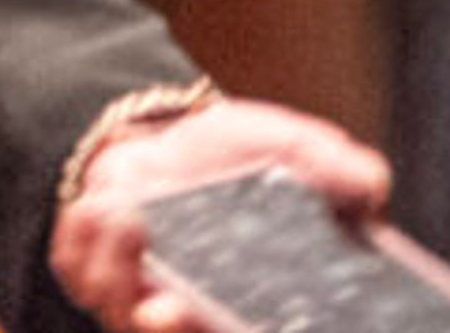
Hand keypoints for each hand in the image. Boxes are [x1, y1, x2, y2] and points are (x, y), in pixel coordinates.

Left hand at [48, 93, 392, 330]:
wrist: (170, 137)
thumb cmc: (241, 157)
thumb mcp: (291, 146)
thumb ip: (333, 165)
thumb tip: (371, 186)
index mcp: (253, 302)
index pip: (245, 330)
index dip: (235, 332)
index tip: (236, 326)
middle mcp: (197, 312)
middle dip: (174, 328)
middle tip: (166, 309)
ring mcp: (140, 297)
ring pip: (120, 308)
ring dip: (120, 269)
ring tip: (131, 217)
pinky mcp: (91, 271)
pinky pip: (78, 271)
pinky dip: (85, 240)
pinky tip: (101, 206)